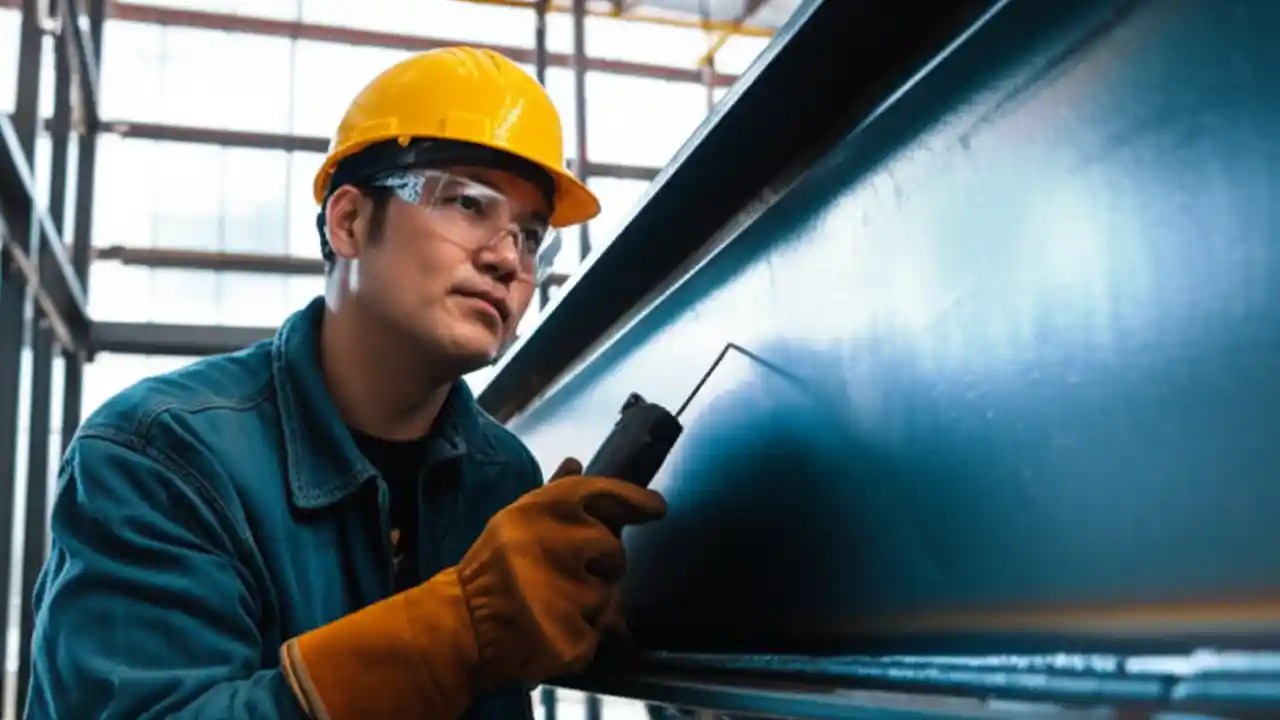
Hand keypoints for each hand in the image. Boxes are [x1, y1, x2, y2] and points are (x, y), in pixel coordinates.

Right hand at [278, 457, 664, 719]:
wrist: (459, 627)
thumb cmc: (491, 570)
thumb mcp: (515, 522)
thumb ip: (552, 495)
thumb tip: (576, 462)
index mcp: (541, 511)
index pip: (602, 492)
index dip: (634, 498)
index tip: (656, 507)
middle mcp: (555, 545)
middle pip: (613, 550)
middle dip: (600, 565)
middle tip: (565, 575)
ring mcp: (564, 593)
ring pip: (608, 595)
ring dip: (588, 603)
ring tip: (549, 604)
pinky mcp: (570, 636)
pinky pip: (599, 634)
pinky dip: (580, 636)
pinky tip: (550, 629)